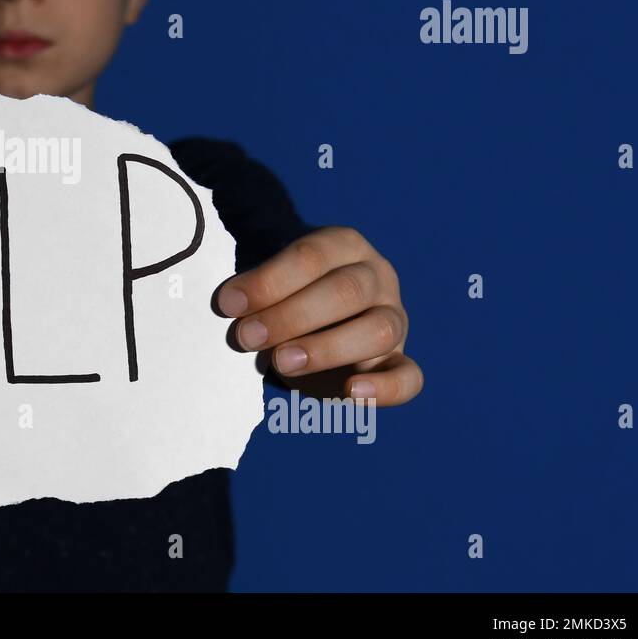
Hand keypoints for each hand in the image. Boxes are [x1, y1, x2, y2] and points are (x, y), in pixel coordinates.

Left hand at [213, 225, 421, 405]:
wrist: (312, 319)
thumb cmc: (282, 296)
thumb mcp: (271, 285)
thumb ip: (256, 293)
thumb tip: (229, 306)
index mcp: (343, 245)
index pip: (310, 256)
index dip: (269, 281)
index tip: (229, 305)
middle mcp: (377, 277)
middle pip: (346, 291)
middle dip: (290, 316)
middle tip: (247, 336)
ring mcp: (395, 318)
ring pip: (378, 330)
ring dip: (326, 349)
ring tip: (281, 363)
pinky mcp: (400, 360)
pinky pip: (409, 377)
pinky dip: (384, 389)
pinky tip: (350, 393)